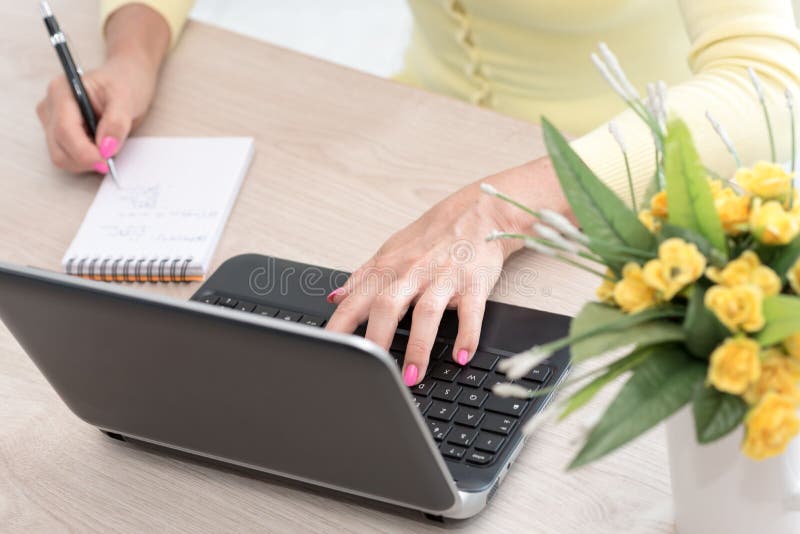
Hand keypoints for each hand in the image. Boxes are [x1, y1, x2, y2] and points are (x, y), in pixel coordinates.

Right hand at [36, 59, 157, 173]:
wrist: (126, 80)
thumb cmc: (125, 83)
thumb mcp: (127, 99)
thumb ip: (116, 123)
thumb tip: (106, 148)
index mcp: (62, 91)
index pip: (64, 130)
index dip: (84, 152)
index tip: (106, 161)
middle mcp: (50, 106)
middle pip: (59, 148)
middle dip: (86, 159)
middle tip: (110, 159)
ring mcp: (51, 122)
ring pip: (61, 157)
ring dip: (86, 162)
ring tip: (106, 148)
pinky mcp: (58, 134)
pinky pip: (67, 157)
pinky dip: (85, 160)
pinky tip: (99, 148)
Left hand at [325, 158, 568, 384]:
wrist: (478, 213)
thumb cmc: (432, 236)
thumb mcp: (391, 251)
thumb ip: (363, 277)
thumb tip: (335, 298)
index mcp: (389, 269)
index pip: (357, 300)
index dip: (340, 325)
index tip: (329, 350)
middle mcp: (413, 273)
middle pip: (387, 307)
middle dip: (377, 340)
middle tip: (372, 373)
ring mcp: (443, 278)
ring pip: (427, 313)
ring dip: (418, 348)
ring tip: (411, 377)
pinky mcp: (473, 283)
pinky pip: (470, 312)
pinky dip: (467, 335)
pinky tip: (461, 357)